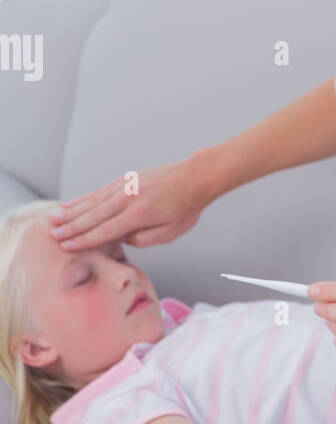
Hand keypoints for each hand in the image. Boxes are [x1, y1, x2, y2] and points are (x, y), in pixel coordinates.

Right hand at [48, 157, 208, 251]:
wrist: (194, 177)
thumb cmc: (185, 209)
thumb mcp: (170, 232)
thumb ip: (143, 239)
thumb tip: (120, 238)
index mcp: (140, 214)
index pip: (106, 230)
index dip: (84, 240)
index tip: (67, 246)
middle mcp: (128, 198)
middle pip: (93, 216)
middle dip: (71, 227)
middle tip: (53, 236)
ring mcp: (124, 186)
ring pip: (92, 201)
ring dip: (71, 212)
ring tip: (54, 220)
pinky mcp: (124, 180)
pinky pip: (98, 191)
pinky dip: (83, 199)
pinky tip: (70, 205)